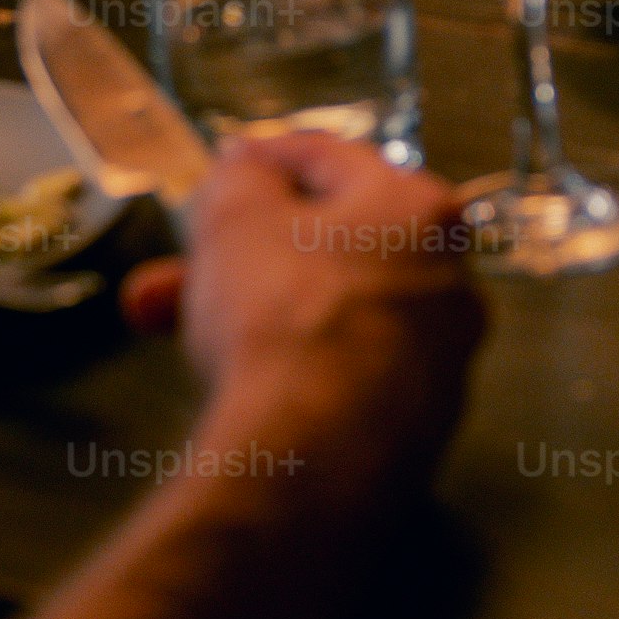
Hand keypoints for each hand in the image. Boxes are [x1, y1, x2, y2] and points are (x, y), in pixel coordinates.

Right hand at [122, 136, 483, 497]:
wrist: (314, 457)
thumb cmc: (282, 312)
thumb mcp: (238, 219)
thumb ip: (241, 178)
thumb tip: (250, 166)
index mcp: (424, 211)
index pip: (334, 161)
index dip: (267, 160)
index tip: (225, 171)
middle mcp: (452, 283)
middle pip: (328, 252)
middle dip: (236, 263)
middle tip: (167, 281)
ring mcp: (442, 365)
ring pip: (331, 319)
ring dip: (254, 319)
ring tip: (179, 335)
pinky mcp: (420, 432)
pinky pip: (344, 379)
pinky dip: (294, 373)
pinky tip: (242, 388)